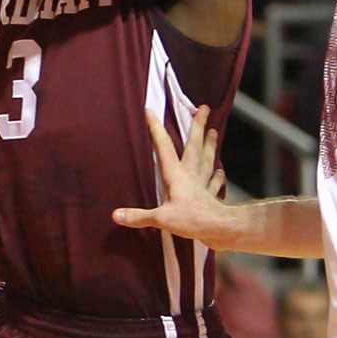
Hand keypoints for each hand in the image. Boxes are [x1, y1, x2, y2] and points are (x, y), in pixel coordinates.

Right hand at [112, 105, 229, 246]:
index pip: (163, 147)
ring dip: (209, 145)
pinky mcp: (211, 196)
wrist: (219, 228)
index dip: (156, 128)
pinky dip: (217, 176)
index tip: (150, 111)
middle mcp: (191, 175)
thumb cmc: (191, 219)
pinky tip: (220, 171)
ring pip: (207, 159)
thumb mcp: (161, 218)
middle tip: (205, 108)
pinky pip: (214, 182)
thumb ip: (139, 216)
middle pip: (194, 146)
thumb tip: (116, 215)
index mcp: (176, 175)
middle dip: (198, 126)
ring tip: (214, 131)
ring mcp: (203, 184)